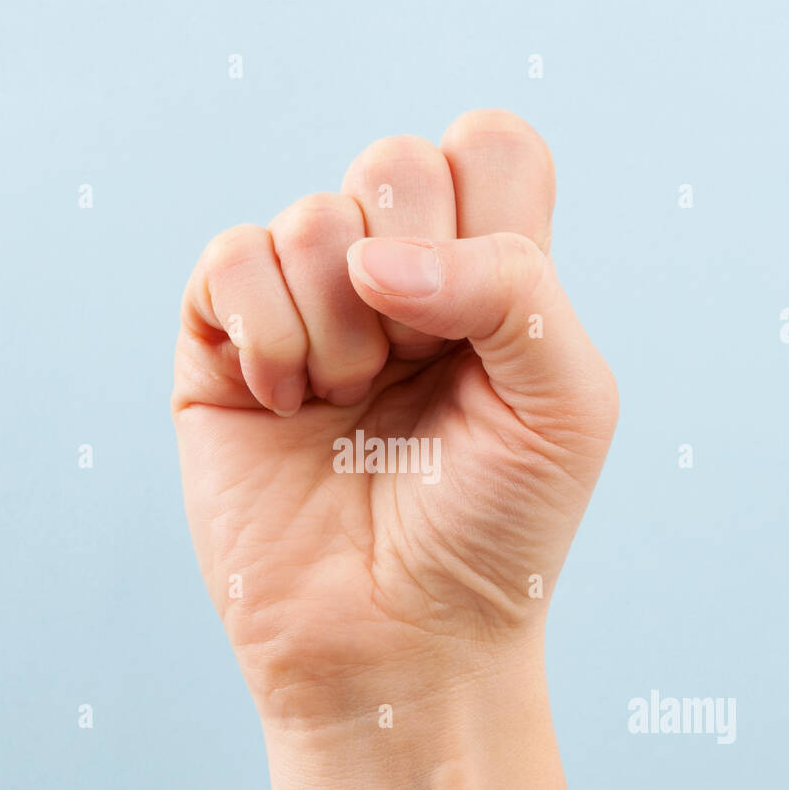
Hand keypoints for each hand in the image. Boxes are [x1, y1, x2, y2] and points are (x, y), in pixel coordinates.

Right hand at [172, 109, 617, 726]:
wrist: (399, 644)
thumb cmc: (495, 532)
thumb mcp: (564, 404)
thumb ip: (517, 286)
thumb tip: (376, 257)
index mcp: (489, 277)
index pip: (488, 145)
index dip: (485, 210)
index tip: (486, 322)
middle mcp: (398, 278)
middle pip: (396, 160)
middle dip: (413, 272)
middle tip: (414, 370)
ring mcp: (308, 308)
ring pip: (311, 216)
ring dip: (340, 328)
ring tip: (348, 406)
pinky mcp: (223, 348)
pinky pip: (229, 260)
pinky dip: (265, 333)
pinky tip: (286, 403)